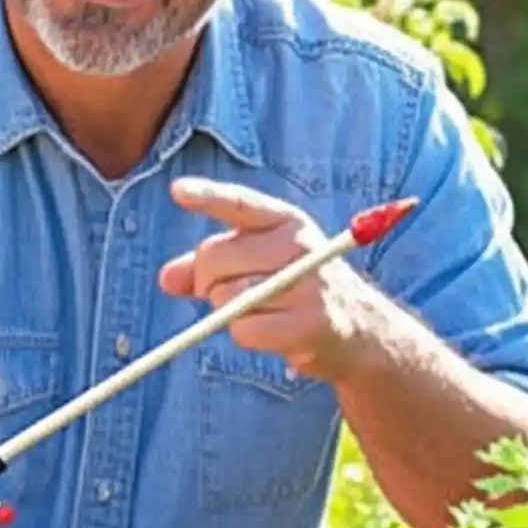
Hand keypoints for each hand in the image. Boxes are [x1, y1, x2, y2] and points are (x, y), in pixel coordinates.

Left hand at [158, 177, 373, 381]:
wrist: (361, 330)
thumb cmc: (299, 291)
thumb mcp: (261, 264)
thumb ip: (211, 265)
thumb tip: (166, 278)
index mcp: (287, 222)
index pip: (240, 203)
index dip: (207, 196)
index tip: (177, 190)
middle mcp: (298, 245)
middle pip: (214, 258)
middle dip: (205, 282)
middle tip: (225, 295)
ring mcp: (306, 284)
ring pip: (225, 296)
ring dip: (228, 312)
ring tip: (262, 312)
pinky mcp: (307, 323)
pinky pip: (243, 329)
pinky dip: (245, 336)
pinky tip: (272, 331)